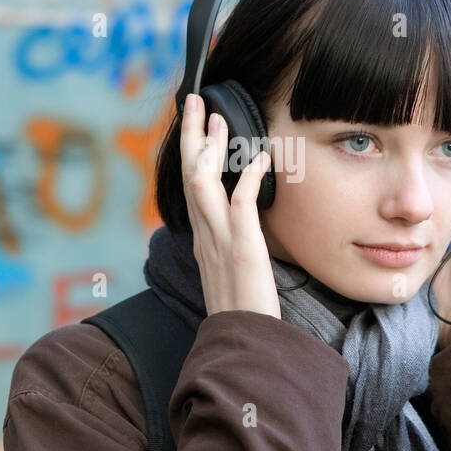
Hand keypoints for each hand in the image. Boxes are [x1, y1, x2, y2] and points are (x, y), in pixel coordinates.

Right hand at [180, 93, 281, 319]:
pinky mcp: (242, 251)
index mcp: (203, 240)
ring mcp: (221, 242)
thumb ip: (230, 245)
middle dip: (192, 135)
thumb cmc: (242, 314)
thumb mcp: (230, 274)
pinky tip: (262, 158)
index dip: (194, 154)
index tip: (201, 126)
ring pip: (203, 183)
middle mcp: (205, 236)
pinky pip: (241, 206)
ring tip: (220, 118)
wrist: (242, 348)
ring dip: (210, 147)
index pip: (191, 186)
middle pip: (189, 174)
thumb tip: (241, 223)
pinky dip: (249, 178)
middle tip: (196, 102)